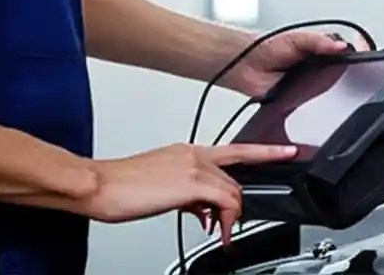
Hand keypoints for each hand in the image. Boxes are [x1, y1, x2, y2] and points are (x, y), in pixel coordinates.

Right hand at [79, 142, 296, 244]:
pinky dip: (227, 220)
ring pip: (233, 190)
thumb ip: (187, 193)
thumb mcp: (161, 187)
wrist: (98, 184)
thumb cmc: (119, 187)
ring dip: (230, 216)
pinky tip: (216, 233)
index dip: (264, 151)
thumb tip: (202, 210)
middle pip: (235, 179)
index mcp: (187, 151)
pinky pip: (226, 201)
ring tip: (216, 232)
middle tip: (222, 226)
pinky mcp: (192, 182)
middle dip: (235, 205)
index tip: (285, 151)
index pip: (234, 150)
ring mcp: (194, 166)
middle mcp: (194, 153)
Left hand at [223, 30, 351, 98]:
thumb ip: (319, 42)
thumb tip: (340, 47)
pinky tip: (325, 104)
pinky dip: (321, 107)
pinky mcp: (303, 101)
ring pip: (332, 90)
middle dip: (352, 75)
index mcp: (320, 49)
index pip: (347, 51)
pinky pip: (316, 106)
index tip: (370, 55)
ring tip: (343, 90)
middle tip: (361, 76)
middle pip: (344, 73)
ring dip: (336, 91)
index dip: (360, 53)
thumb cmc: (266, 47)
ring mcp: (312, 85)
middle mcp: (319, 67)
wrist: (245, 66)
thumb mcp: (296, 38)